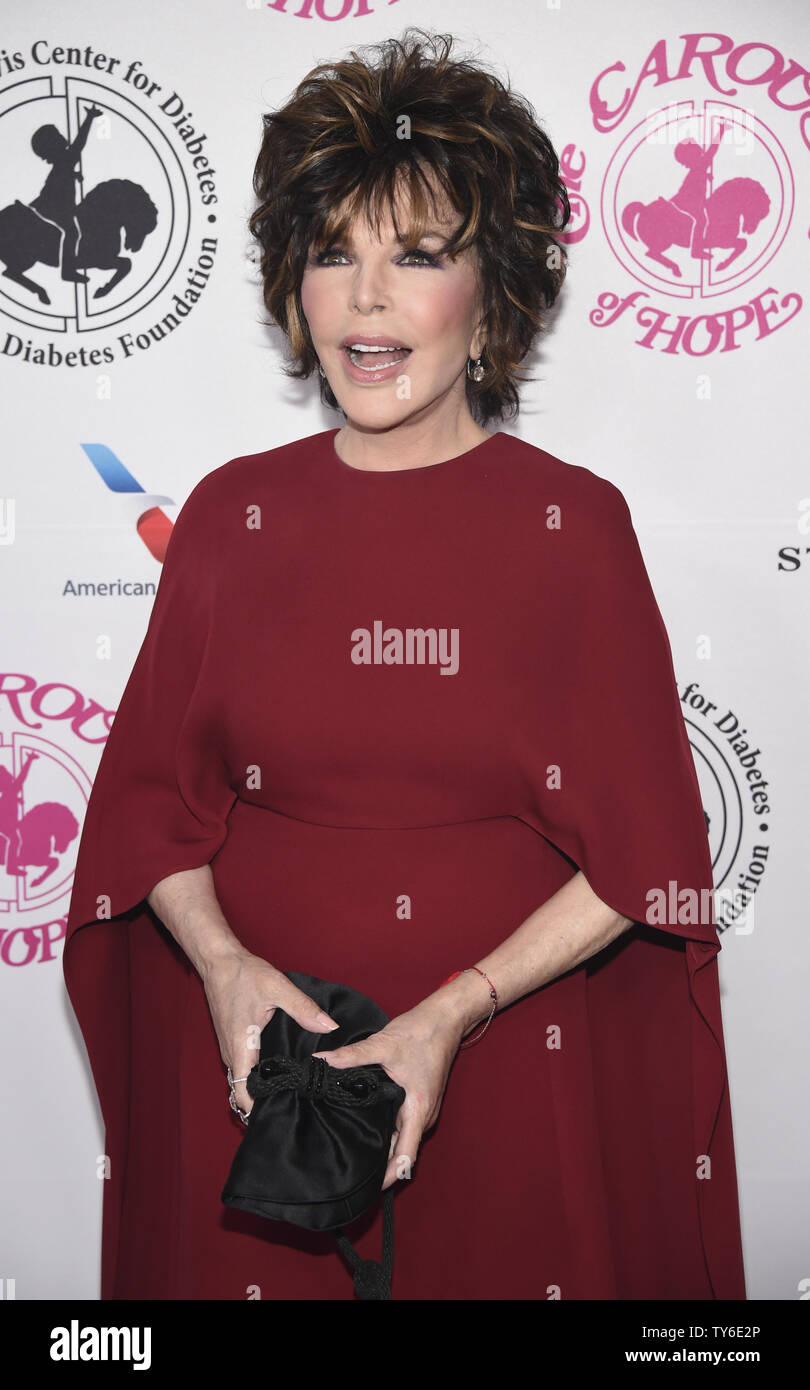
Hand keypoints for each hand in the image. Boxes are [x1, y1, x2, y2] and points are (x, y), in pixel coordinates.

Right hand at [200, 948, 339, 1118]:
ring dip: (264, 1085)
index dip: (259, 1107)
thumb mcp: (277, 988)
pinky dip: (261, 1071)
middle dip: (268, 1099)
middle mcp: (232, 1053)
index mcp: (240, 1047)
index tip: (282, 1111)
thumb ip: (303, 1009)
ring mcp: (231, 1047)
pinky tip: (283, 1066)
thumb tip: (330, 1027)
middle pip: (247, 1089)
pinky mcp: (234, 1040)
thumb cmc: (244, 975)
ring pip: (246, 1077)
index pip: (244, 1092)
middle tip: (299, 1102)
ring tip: (295, 1088)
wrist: (220, 962)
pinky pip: (246, 1065)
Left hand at [311, 999, 464, 1190]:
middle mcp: (423, 1115)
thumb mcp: (383, 1044)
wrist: (445, 1018)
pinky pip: (403, 1126)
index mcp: (419, 1109)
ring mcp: (422, 1109)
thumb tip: (321, 1060)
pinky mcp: (419, 1101)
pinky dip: (388, 1134)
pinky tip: (366, 1128)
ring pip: (401, 1139)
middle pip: (402, 1152)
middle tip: (349, 1174)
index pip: (405, 1157)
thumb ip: (351, 1056)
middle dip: (380, 1167)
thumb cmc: (421, 1032)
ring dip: (383, 1150)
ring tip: (353, 1156)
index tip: (368, 1190)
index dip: (388, 1177)